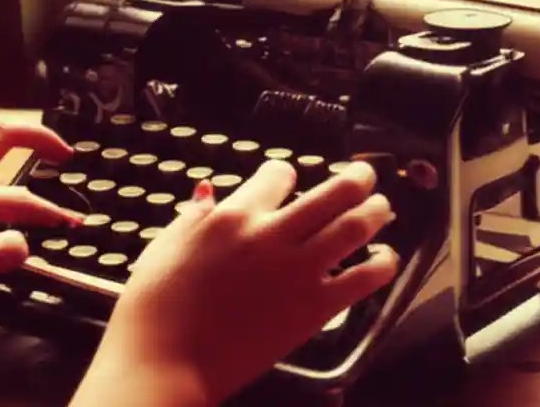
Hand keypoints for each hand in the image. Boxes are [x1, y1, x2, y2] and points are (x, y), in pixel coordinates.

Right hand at [72, 159, 397, 406]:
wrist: (163, 364)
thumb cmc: (153, 311)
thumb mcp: (163, 248)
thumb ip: (194, 218)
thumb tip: (208, 193)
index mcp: (234, 216)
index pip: (279, 175)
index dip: (287, 174)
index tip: (290, 180)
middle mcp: (272, 235)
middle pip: (334, 193)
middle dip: (357, 179)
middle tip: (367, 175)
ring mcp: (298, 271)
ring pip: (355, 228)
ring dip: (375, 213)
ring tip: (384, 208)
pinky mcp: (314, 308)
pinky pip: (362, 280)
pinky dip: (381, 265)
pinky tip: (387, 260)